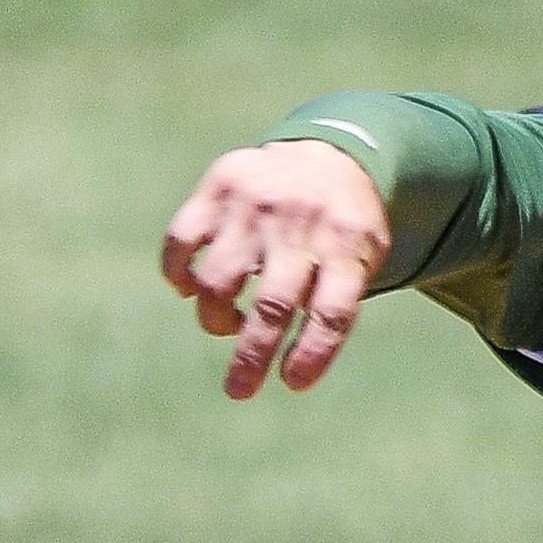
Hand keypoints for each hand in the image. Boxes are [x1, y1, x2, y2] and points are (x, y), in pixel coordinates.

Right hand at [160, 141, 391, 397]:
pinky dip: (178, 274)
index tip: (292, 382)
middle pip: (273, 305)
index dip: (312, 353)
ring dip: (215, 318)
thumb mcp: (365, 258)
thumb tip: (294, 370)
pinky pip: (181, 241)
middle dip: (252, 356)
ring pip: (219, 280)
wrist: (329, 152)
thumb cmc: (343, 228)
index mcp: (348, 246)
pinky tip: (189, 288)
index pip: (332, 312)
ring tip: (227, 322)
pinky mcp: (221, 187)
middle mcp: (301, 225)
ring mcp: (257, 205)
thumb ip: (337, 303)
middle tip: (239, 390)